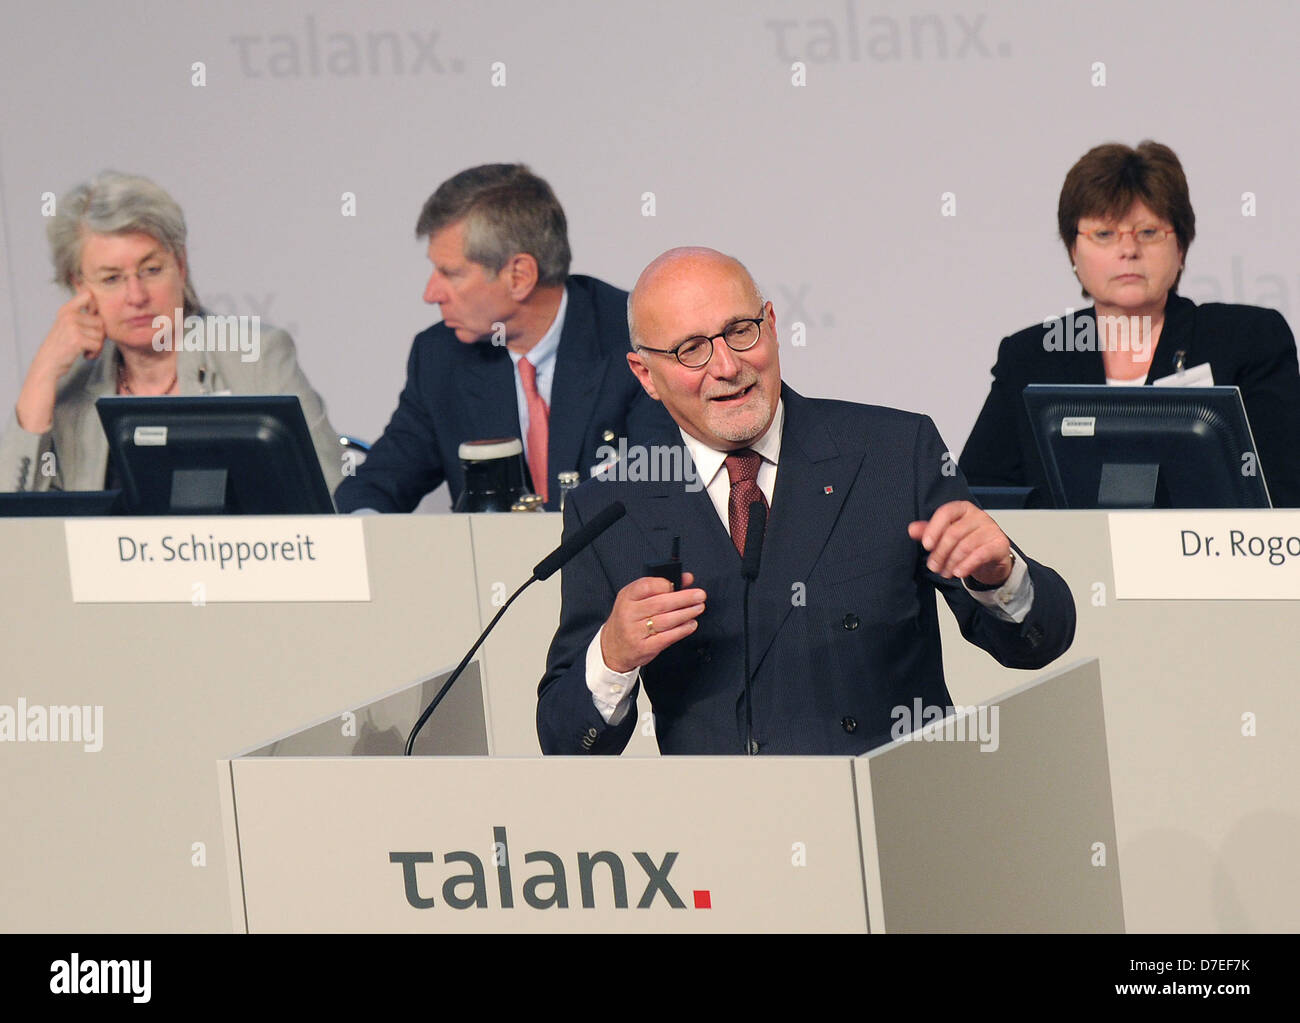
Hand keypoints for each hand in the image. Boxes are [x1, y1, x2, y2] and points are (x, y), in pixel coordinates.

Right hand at [16, 289, 105, 432]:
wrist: (47, 364)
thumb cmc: (61, 347)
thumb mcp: (67, 325)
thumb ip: (81, 316)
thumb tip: (99, 306)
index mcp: (67, 310)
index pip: (88, 294)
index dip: (96, 305)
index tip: (93, 316)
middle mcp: (69, 315)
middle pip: (101, 322)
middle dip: (99, 336)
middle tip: (88, 344)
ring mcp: (73, 326)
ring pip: (101, 335)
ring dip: (97, 346)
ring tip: (84, 350)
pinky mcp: (77, 339)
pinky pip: (98, 345)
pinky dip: (95, 353)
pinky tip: (85, 356)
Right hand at [600, 571, 705, 673]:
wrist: (612, 647)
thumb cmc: (628, 619)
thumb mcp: (636, 598)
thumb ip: (660, 586)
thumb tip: (686, 578)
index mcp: (627, 597)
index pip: (647, 586)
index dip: (667, 584)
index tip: (682, 584)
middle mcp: (629, 613)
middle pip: (660, 603)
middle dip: (684, 598)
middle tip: (700, 595)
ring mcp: (635, 632)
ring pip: (665, 621)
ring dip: (686, 613)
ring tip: (698, 608)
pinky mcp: (644, 647)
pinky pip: (667, 638)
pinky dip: (682, 630)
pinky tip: (691, 624)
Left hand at [908, 500, 1012, 585]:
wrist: (991, 558)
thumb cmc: (967, 543)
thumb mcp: (945, 536)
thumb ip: (929, 532)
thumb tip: (912, 529)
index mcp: (962, 509)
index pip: (946, 512)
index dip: (934, 529)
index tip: (926, 545)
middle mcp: (978, 515)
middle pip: (954, 532)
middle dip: (940, 552)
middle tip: (933, 566)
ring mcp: (991, 529)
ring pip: (965, 545)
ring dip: (951, 562)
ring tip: (944, 573)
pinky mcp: (1000, 544)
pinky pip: (980, 554)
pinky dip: (966, 565)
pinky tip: (958, 573)